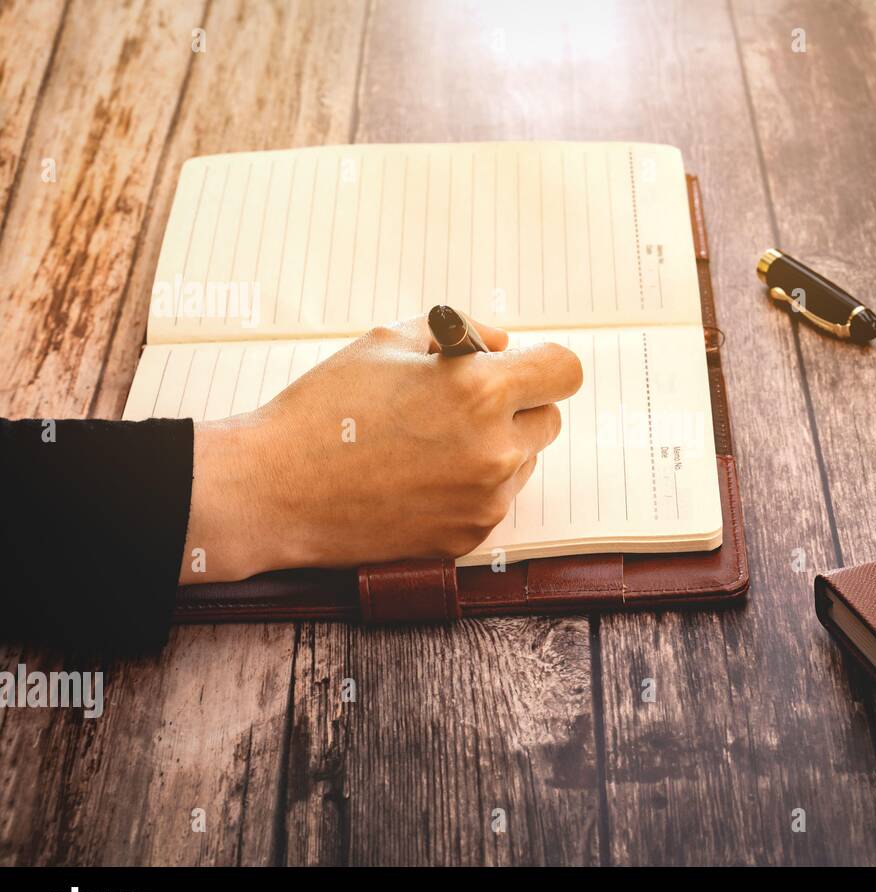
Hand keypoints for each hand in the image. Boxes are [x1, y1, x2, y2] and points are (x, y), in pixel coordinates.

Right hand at [180, 316, 581, 582]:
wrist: (273, 491)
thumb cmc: (324, 408)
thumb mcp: (387, 342)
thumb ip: (461, 333)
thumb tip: (504, 344)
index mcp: (481, 392)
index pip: (565, 370)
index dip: (544, 362)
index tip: (521, 366)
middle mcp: (495, 450)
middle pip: (549, 419)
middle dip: (517, 405)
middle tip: (463, 403)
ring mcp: (484, 501)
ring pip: (521, 463)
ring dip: (494, 448)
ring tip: (428, 444)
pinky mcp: (466, 537)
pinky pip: (492, 500)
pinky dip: (469, 488)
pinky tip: (416, 479)